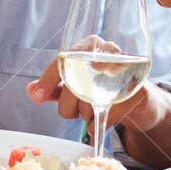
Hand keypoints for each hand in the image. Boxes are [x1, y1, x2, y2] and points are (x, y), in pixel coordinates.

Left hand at [25, 37, 164, 136]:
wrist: (138, 100)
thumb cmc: (103, 88)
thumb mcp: (75, 86)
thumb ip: (54, 88)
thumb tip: (32, 91)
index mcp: (89, 45)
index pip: (62, 61)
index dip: (47, 80)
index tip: (38, 96)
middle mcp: (107, 51)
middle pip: (74, 86)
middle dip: (68, 106)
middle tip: (74, 110)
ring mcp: (125, 71)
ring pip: (88, 102)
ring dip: (86, 115)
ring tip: (95, 108)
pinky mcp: (137, 91)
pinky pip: (104, 115)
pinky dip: (97, 124)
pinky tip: (103, 117)